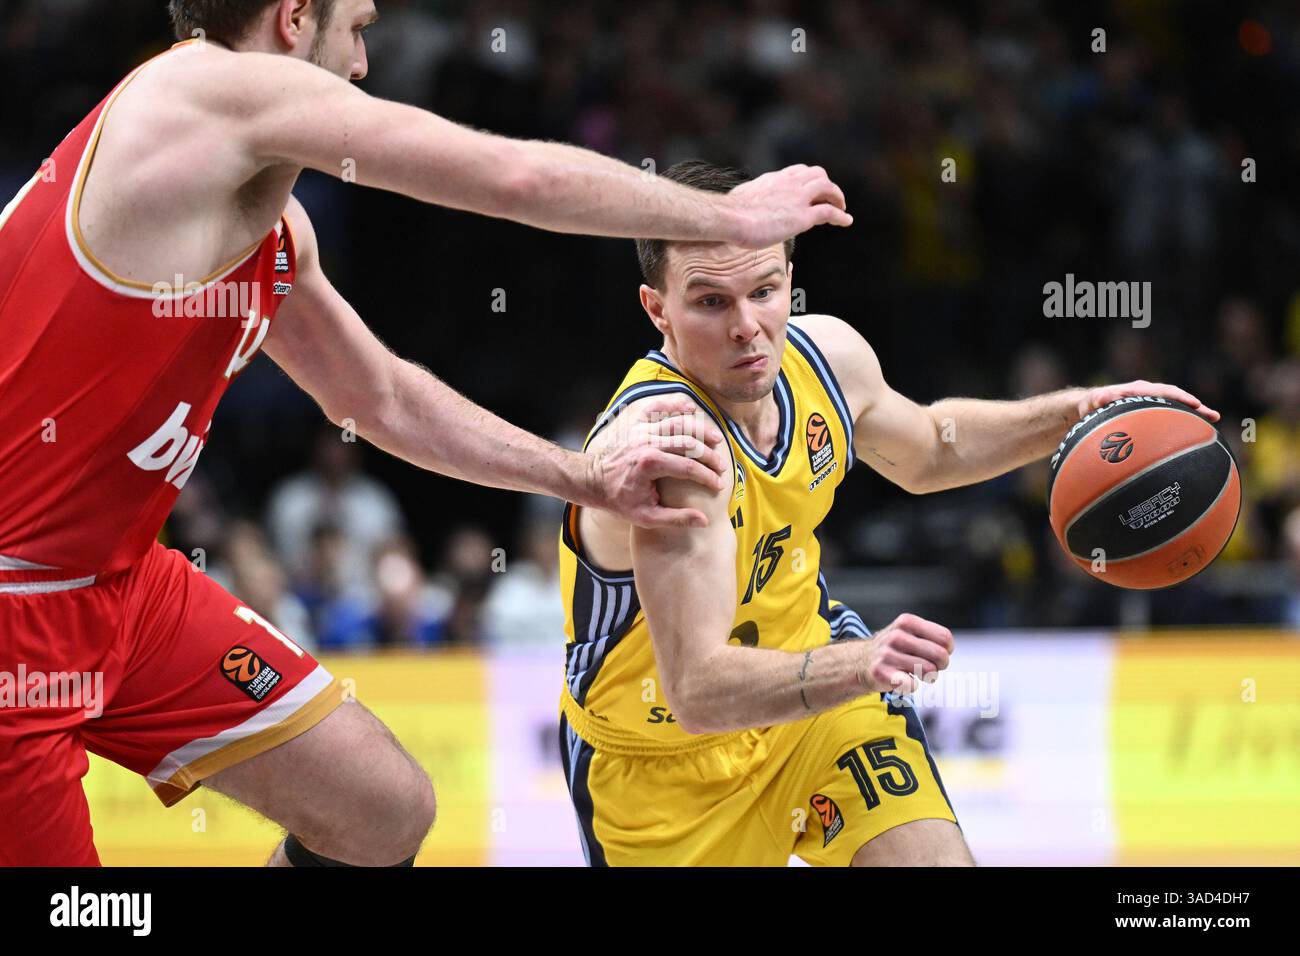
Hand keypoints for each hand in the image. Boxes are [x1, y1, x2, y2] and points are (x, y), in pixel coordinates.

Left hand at [585, 396, 729, 528]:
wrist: (593, 481)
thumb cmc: (619, 501)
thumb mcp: (646, 517)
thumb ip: (676, 518)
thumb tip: (704, 521)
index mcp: (649, 465)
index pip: (689, 468)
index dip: (708, 477)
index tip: (719, 485)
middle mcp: (647, 443)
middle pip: (689, 443)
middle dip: (710, 455)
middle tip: (722, 466)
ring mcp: (641, 430)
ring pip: (678, 422)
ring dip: (700, 429)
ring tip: (716, 439)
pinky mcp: (636, 424)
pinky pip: (657, 407)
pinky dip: (674, 404)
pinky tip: (691, 408)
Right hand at [728, 164, 852, 246]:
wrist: (730, 218)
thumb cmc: (728, 214)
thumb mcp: (738, 199)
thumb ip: (745, 199)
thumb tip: (734, 205)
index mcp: (773, 179)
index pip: (797, 172)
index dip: (808, 180)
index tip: (810, 191)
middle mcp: (788, 183)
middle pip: (817, 174)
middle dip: (826, 185)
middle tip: (830, 198)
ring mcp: (797, 198)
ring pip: (827, 187)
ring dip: (837, 197)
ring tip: (841, 208)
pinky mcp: (802, 216)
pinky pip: (829, 212)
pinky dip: (840, 216)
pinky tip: (846, 221)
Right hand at [859, 613, 953, 693]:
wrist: (861, 661)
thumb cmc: (895, 648)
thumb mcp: (910, 632)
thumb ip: (933, 637)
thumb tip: (947, 651)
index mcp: (906, 622)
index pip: (945, 638)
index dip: (947, 649)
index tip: (937, 653)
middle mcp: (896, 636)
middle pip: (940, 655)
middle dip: (941, 665)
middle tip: (931, 666)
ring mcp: (887, 654)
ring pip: (929, 671)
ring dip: (927, 676)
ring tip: (916, 672)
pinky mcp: (881, 673)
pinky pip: (913, 685)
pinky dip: (912, 685)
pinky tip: (903, 679)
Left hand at [1077, 380, 1219, 422]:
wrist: (1091, 405)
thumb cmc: (1091, 405)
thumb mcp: (1092, 402)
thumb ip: (1098, 399)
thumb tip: (1104, 396)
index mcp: (1138, 390)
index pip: (1163, 391)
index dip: (1179, 397)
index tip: (1194, 404)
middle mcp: (1148, 394)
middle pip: (1176, 398)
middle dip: (1195, 406)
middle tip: (1214, 416)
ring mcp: (1151, 403)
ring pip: (1176, 407)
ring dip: (1194, 414)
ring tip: (1213, 423)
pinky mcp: (1151, 413)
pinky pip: (1169, 416)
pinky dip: (1182, 422)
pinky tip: (1195, 434)